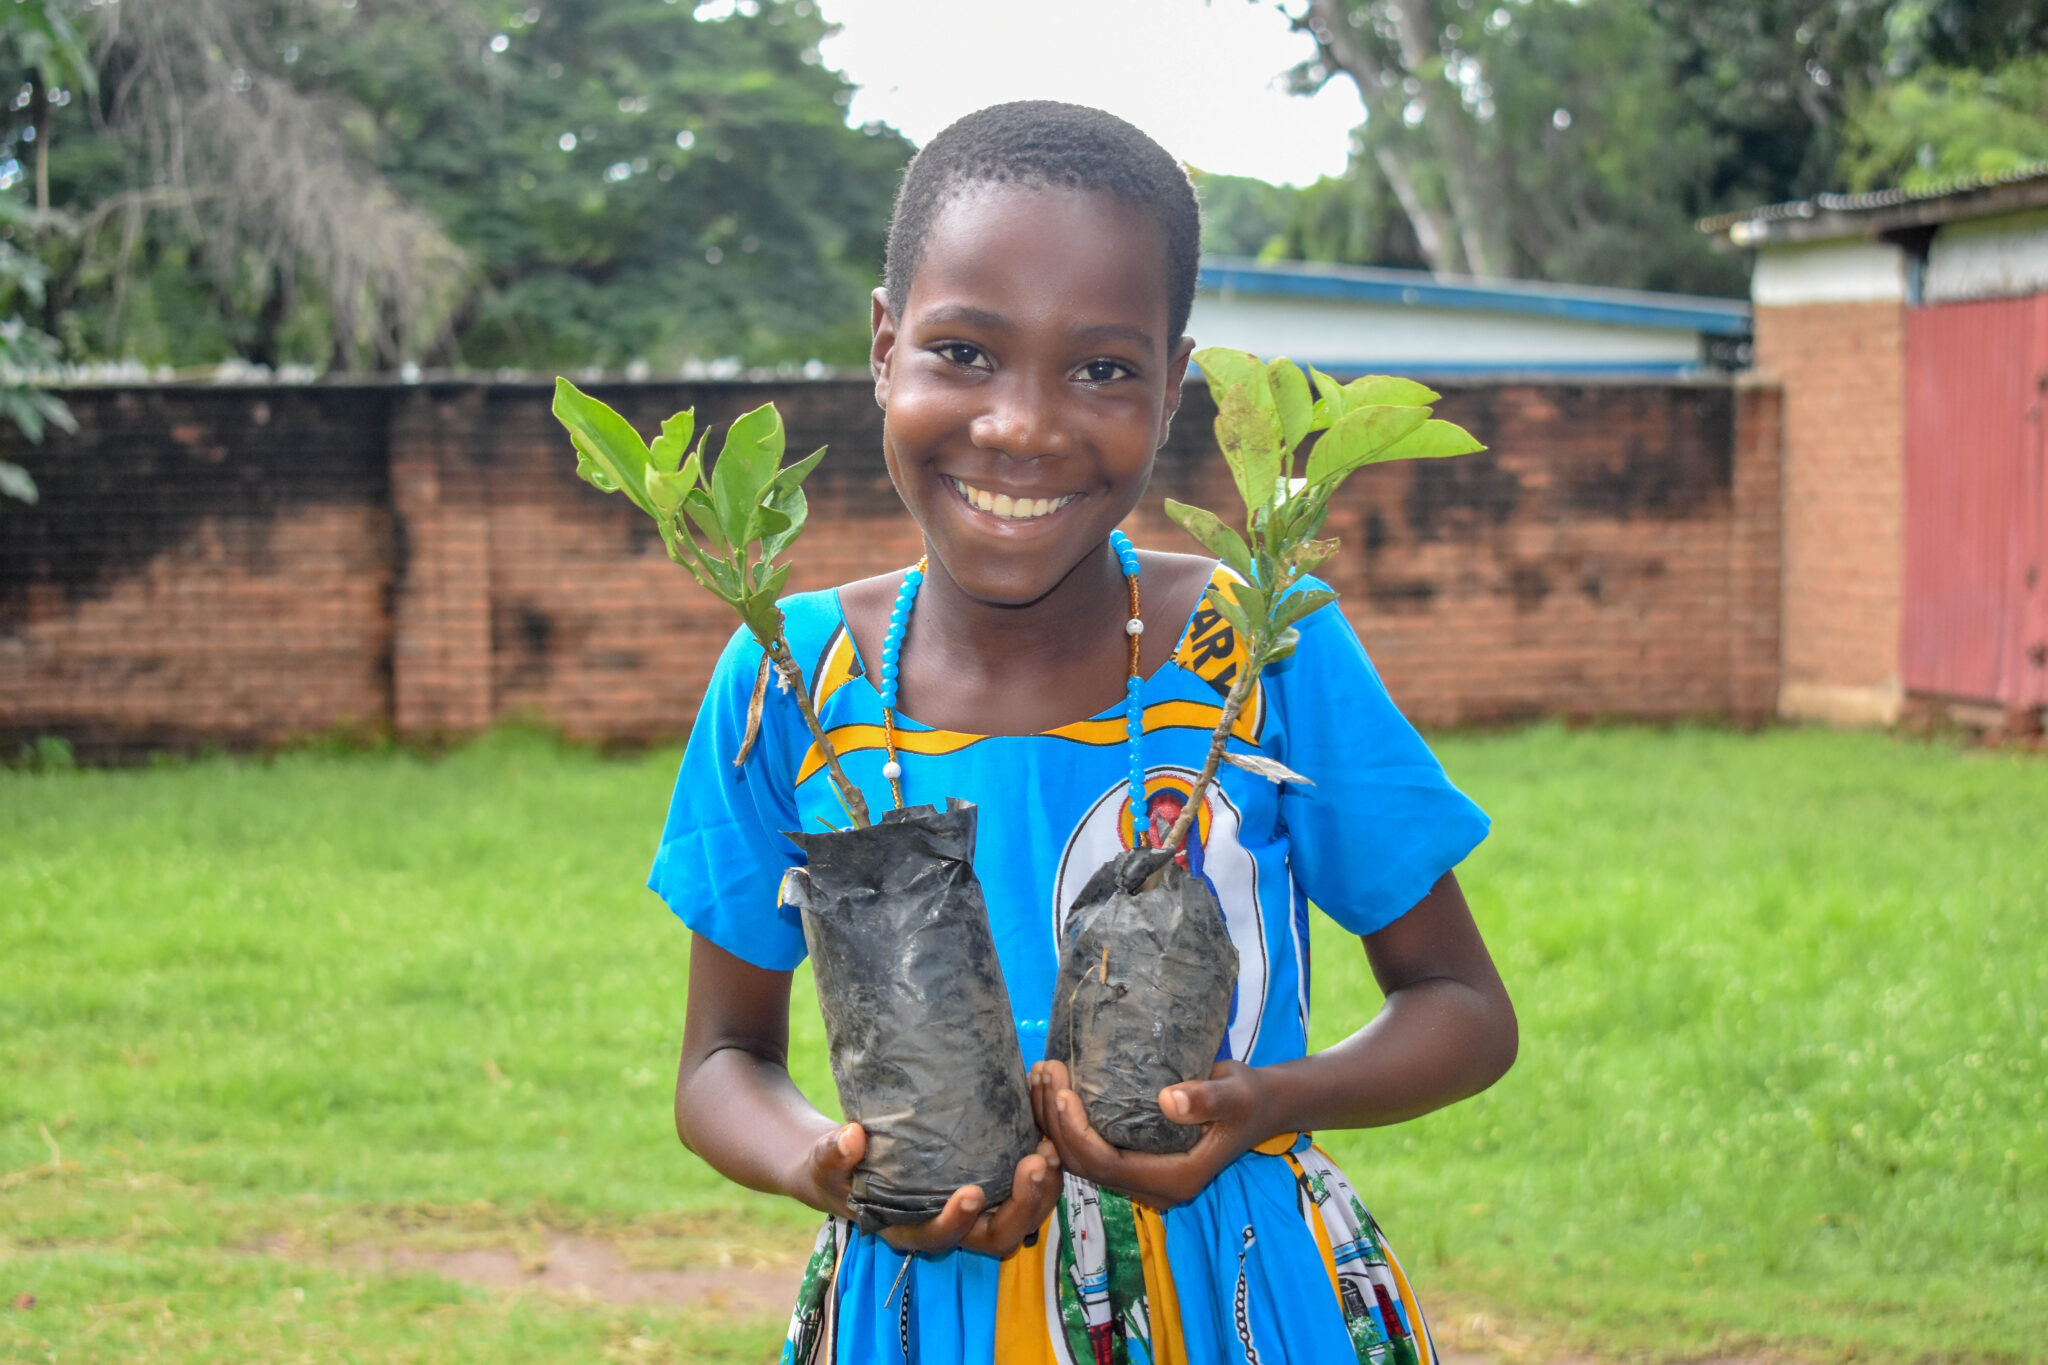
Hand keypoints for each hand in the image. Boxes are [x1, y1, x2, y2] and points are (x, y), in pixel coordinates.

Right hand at [800, 1122, 1061, 1257]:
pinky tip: (1048, 1126)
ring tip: (1052, 1146)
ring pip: (1020, 1216)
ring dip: (1042, 1189)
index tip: (971, 1191)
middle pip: (996, 1235)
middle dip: (1022, 1203)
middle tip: (1038, 1161)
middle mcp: (947, 1226)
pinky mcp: (989, 1184)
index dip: (957, 1222)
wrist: (847, 1164)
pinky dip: (1041, 1163)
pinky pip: (1023, 1186)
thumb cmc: (833, 1170)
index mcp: (907, 1229)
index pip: (938, 1239)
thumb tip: (852, 1137)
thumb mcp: (823, 1163)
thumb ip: (832, 1154)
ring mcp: (973, 1209)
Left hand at [1029, 1058, 1271, 1209]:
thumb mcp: (1235, 1094)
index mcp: (1173, 1181)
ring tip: (1041, 1072)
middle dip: (1055, 1122)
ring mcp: (1139, 1175)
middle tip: (1044, 1071)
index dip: (1077, 1134)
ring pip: (1080, 1159)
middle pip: (1084, 1166)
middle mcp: (1150, 1186)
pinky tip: (1051, 1086)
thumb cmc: (1249, 1098)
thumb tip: (1168, 1101)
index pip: (1106, 1166)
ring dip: (1053, 1120)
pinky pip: (1088, 1148)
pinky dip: (1065, 1121)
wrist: (1259, 1105)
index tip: (1061, 1092)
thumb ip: (1207, 1100)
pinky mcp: (1132, 1158)